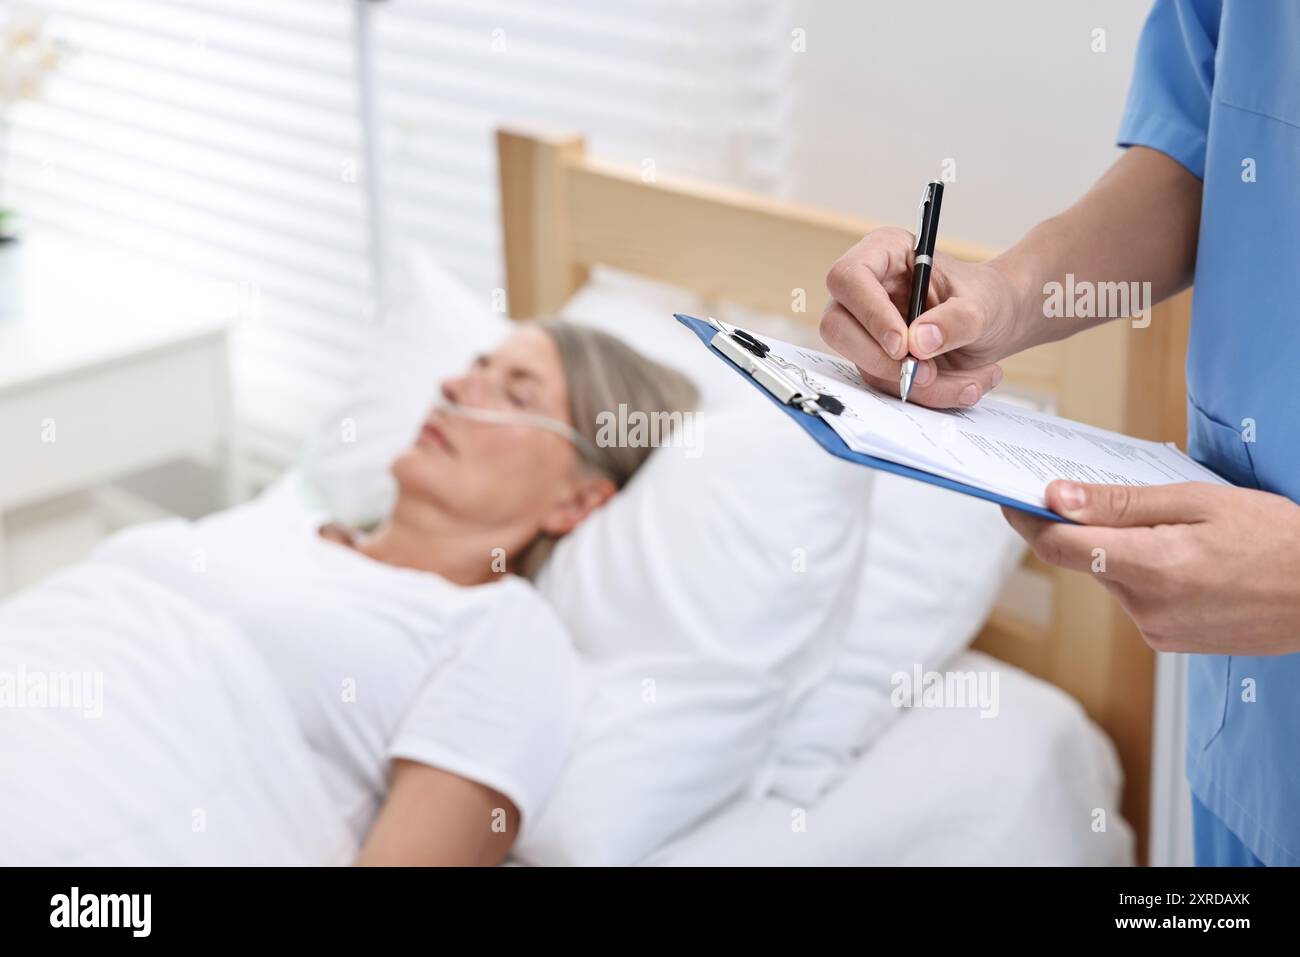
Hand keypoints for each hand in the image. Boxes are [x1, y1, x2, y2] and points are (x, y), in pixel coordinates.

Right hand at [821, 227, 1029, 406]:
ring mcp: (866, 328)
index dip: (868, 312)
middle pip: (837, 327)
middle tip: (928, 373)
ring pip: (865, 366)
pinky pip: (887, 386)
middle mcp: (866, 290)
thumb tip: (918, 343)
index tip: (902, 344)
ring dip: (919, 385)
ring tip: (971, 379)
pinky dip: (928, 395)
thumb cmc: (988, 298)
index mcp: (884, 254)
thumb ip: (956, 320)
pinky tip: (966, 384)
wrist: (999, 323)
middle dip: (881, 360)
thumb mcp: (984, 304)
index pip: (849, 278)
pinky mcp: (877, 360)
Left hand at [1003, 480, 1299, 654]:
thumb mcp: (1198, 501)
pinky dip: (1146, 574)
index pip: (1058, 545)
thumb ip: (1120, 504)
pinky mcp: (1169, 642)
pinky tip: (1187, 560)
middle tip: (1108, 496)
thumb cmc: (1277, 539)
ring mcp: (1157, 631)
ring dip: (1124, 552)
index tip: (1009, 499)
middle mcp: (1146, 608)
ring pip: (1112, 578)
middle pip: (1085, 560)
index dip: (1027, 520)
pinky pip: (1137, 598)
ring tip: (1177, 531)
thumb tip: (1057, 497)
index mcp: (1151, 567)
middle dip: (1089, 528)